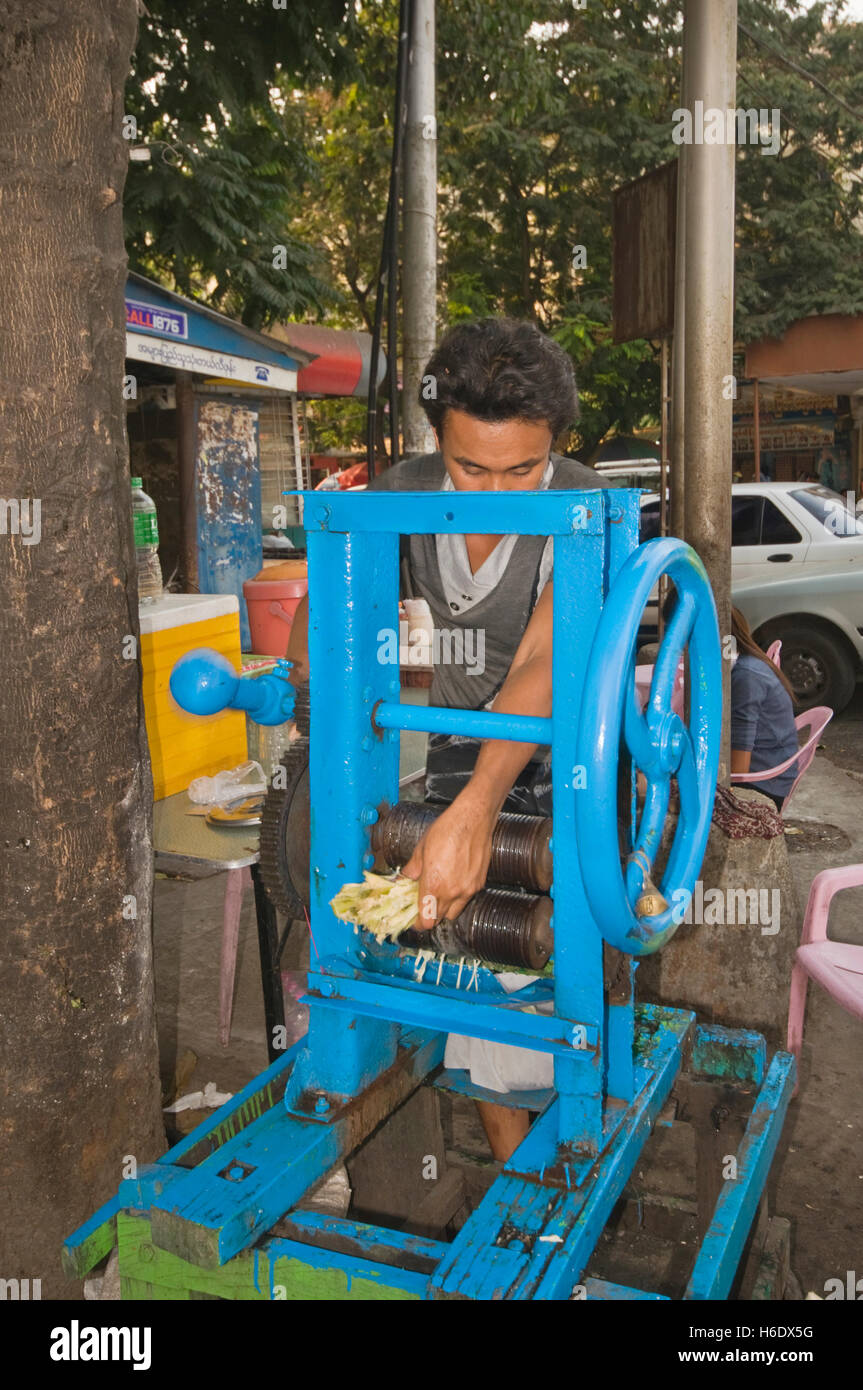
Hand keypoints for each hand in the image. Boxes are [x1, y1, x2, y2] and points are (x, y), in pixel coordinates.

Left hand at [402, 788, 495, 928]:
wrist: (473, 818)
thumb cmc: (447, 829)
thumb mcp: (421, 849)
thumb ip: (412, 870)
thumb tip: (403, 880)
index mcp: (434, 884)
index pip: (425, 920)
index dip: (417, 923)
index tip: (413, 919)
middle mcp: (452, 891)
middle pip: (439, 919)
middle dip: (429, 915)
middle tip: (422, 906)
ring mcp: (468, 889)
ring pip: (454, 912)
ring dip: (444, 909)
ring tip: (438, 894)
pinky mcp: (479, 884)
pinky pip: (466, 900)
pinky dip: (458, 897)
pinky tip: (453, 883)